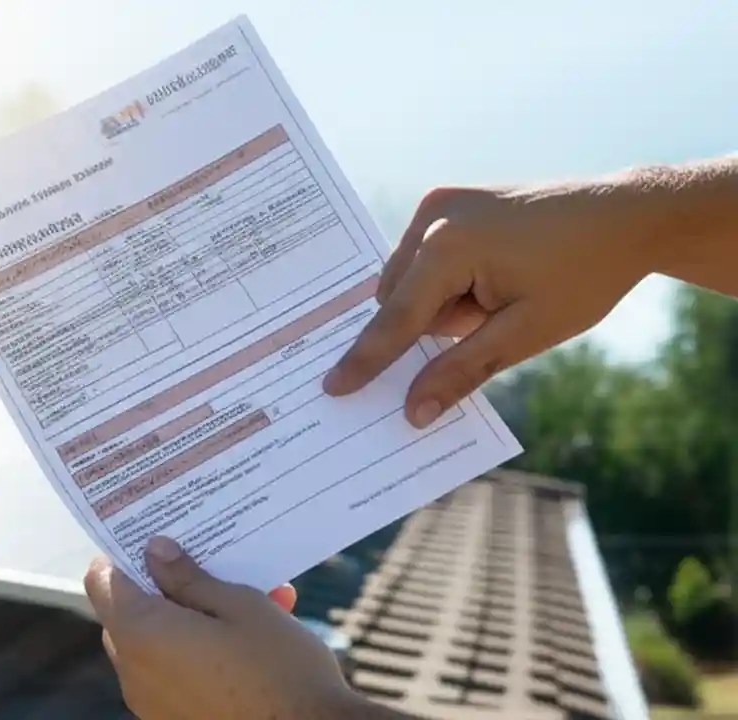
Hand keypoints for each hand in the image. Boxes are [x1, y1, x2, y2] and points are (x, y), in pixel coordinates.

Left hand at [84, 537, 371, 719]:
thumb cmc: (278, 669)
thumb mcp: (240, 606)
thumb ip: (189, 577)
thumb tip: (153, 550)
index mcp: (140, 633)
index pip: (102, 580)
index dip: (122, 553)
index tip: (153, 538)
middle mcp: (134, 672)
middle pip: (131, 612)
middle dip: (167, 587)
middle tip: (210, 566)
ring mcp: (151, 703)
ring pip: (159, 644)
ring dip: (193, 620)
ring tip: (255, 602)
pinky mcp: (175, 719)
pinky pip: (176, 674)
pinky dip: (200, 653)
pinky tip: (253, 642)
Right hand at [322, 181, 654, 424]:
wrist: (627, 215)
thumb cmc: (583, 276)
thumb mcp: (525, 334)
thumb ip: (460, 371)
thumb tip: (412, 412)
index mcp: (447, 247)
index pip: (396, 319)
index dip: (367, 359)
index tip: (332, 388)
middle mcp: (433, 215)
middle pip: (398, 298)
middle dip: (429, 325)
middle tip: (488, 322)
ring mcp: (439, 201)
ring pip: (408, 279)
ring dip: (438, 302)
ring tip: (499, 295)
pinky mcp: (449, 199)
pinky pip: (424, 257)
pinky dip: (445, 280)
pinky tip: (492, 279)